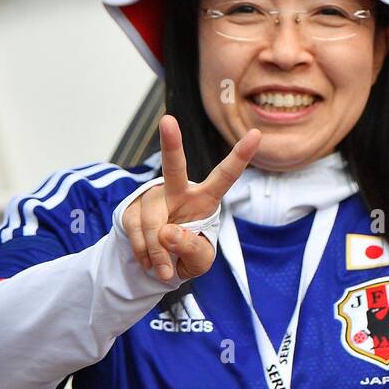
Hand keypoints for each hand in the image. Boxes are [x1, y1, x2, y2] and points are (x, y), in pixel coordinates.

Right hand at [124, 114, 260, 280]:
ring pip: (152, 221)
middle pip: (174, 167)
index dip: (241, 155)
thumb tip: (167, 233)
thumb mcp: (201, 261)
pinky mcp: (131, 209)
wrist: (160, 266)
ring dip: (157, 250)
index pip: (226, 176)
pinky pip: (135, 231)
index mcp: (206, 199)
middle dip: (171, 143)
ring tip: (162, 268)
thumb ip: (192, 249)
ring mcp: (153, 198)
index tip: (257, 133)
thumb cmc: (189, 255)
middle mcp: (179, 191)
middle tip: (168, 121)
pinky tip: (150, 260)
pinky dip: (143, 253)